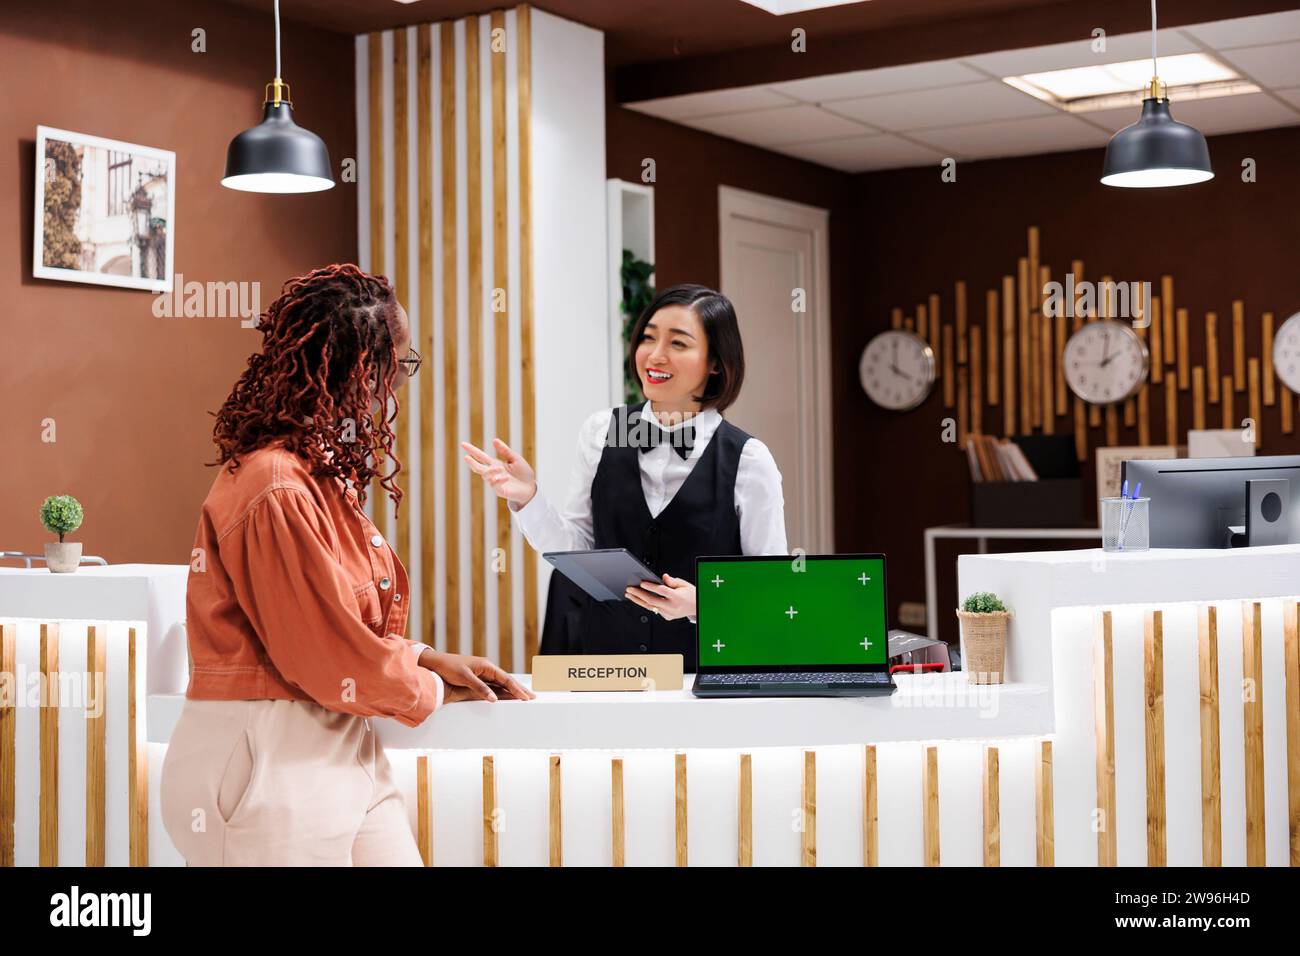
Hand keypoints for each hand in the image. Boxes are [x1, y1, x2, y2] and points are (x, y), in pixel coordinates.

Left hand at [418, 650, 535, 701]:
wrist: (436, 664)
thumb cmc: (449, 667)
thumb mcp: (464, 677)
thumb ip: (480, 688)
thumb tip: (494, 699)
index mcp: (486, 666)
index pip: (506, 679)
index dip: (516, 689)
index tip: (526, 697)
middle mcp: (487, 669)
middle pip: (507, 681)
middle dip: (520, 689)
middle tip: (533, 697)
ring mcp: (483, 674)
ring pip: (501, 684)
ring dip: (513, 691)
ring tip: (524, 698)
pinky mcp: (478, 679)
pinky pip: (493, 686)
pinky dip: (502, 692)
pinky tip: (508, 697)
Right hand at [462, 439, 536, 507]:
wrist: (531, 487)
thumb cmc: (523, 472)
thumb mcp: (515, 459)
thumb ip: (505, 451)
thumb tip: (494, 440)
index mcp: (495, 464)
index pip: (481, 456)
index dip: (472, 450)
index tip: (463, 444)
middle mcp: (493, 473)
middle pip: (478, 467)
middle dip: (472, 462)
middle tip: (466, 457)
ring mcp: (495, 483)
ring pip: (486, 476)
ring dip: (491, 471)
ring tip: (499, 468)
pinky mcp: (500, 491)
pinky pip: (495, 485)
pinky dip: (499, 480)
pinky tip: (506, 477)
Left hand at [625, 573, 695, 621]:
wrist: (697, 607)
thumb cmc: (690, 594)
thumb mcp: (684, 584)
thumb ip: (672, 581)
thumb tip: (663, 577)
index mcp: (677, 597)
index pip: (661, 591)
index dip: (651, 587)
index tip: (642, 583)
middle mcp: (672, 606)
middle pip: (652, 600)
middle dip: (639, 594)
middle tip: (630, 589)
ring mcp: (669, 613)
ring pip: (650, 607)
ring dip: (638, 600)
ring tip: (629, 594)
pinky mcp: (667, 617)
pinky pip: (655, 610)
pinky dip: (647, 604)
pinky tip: (639, 599)